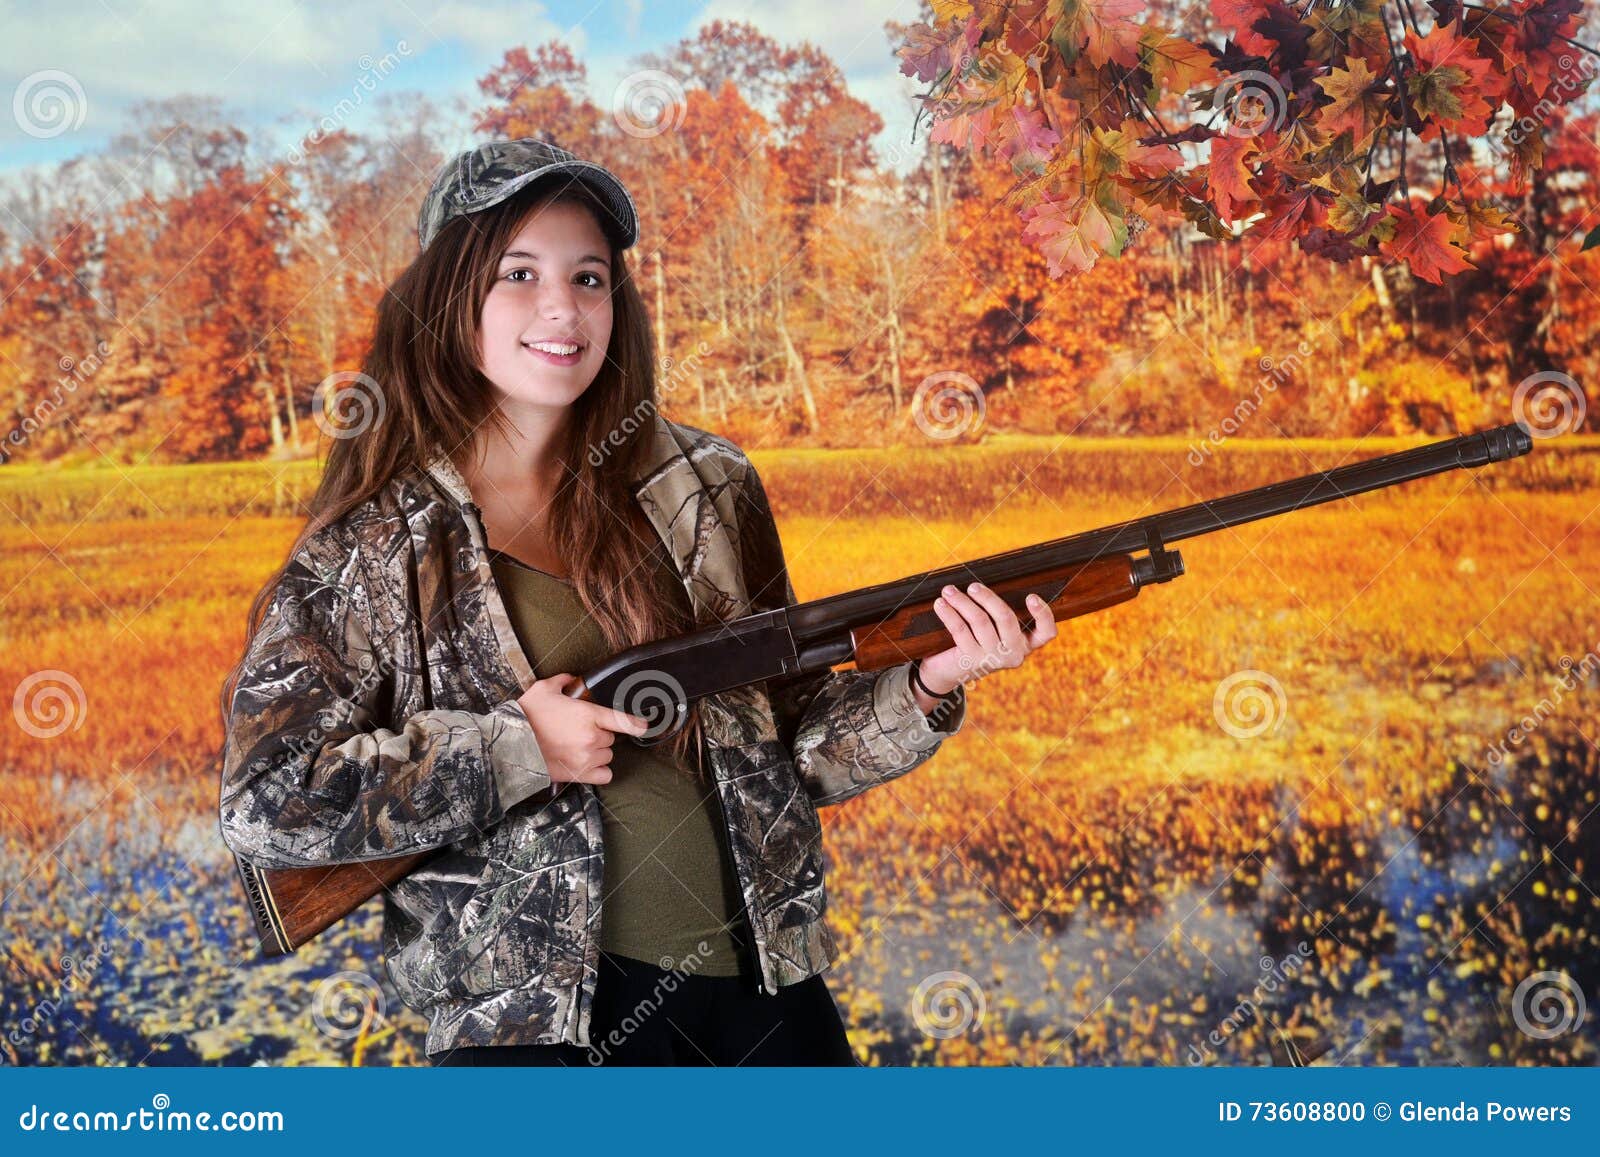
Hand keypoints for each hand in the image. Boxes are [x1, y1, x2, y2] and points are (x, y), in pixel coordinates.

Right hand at [515, 672, 651, 787]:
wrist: (511, 745)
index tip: (645, 725)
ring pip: (607, 756)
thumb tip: (573, 679)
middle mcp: (592, 738)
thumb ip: (564, 681)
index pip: (623, 720)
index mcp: (588, 715)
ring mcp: (587, 758)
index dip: (637, 723)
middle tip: (578, 731)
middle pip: (610, 738)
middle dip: (598, 734)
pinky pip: (604, 775)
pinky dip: (599, 771)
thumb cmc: (528, 716)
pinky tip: (587, 764)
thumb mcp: (545, 689)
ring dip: (597, 752)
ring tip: (578, 747)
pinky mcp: (580, 775)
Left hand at [916, 583, 1057, 706]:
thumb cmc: (975, 641)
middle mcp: (1013, 654)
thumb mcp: (993, 630)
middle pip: (1006, 618)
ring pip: (980, 621)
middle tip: (972, 586)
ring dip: (962, 602)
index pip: (1046, 633)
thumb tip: (985, 584)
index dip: (1043, 615)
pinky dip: (949, 613)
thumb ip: (998, 612)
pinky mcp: (970, 660)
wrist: (948, 670)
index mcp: (1026, 644)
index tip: (1031, 596)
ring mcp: (992, 659)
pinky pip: (960, 629)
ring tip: (948, 591)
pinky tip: (941, 604)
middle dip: (988, 598)